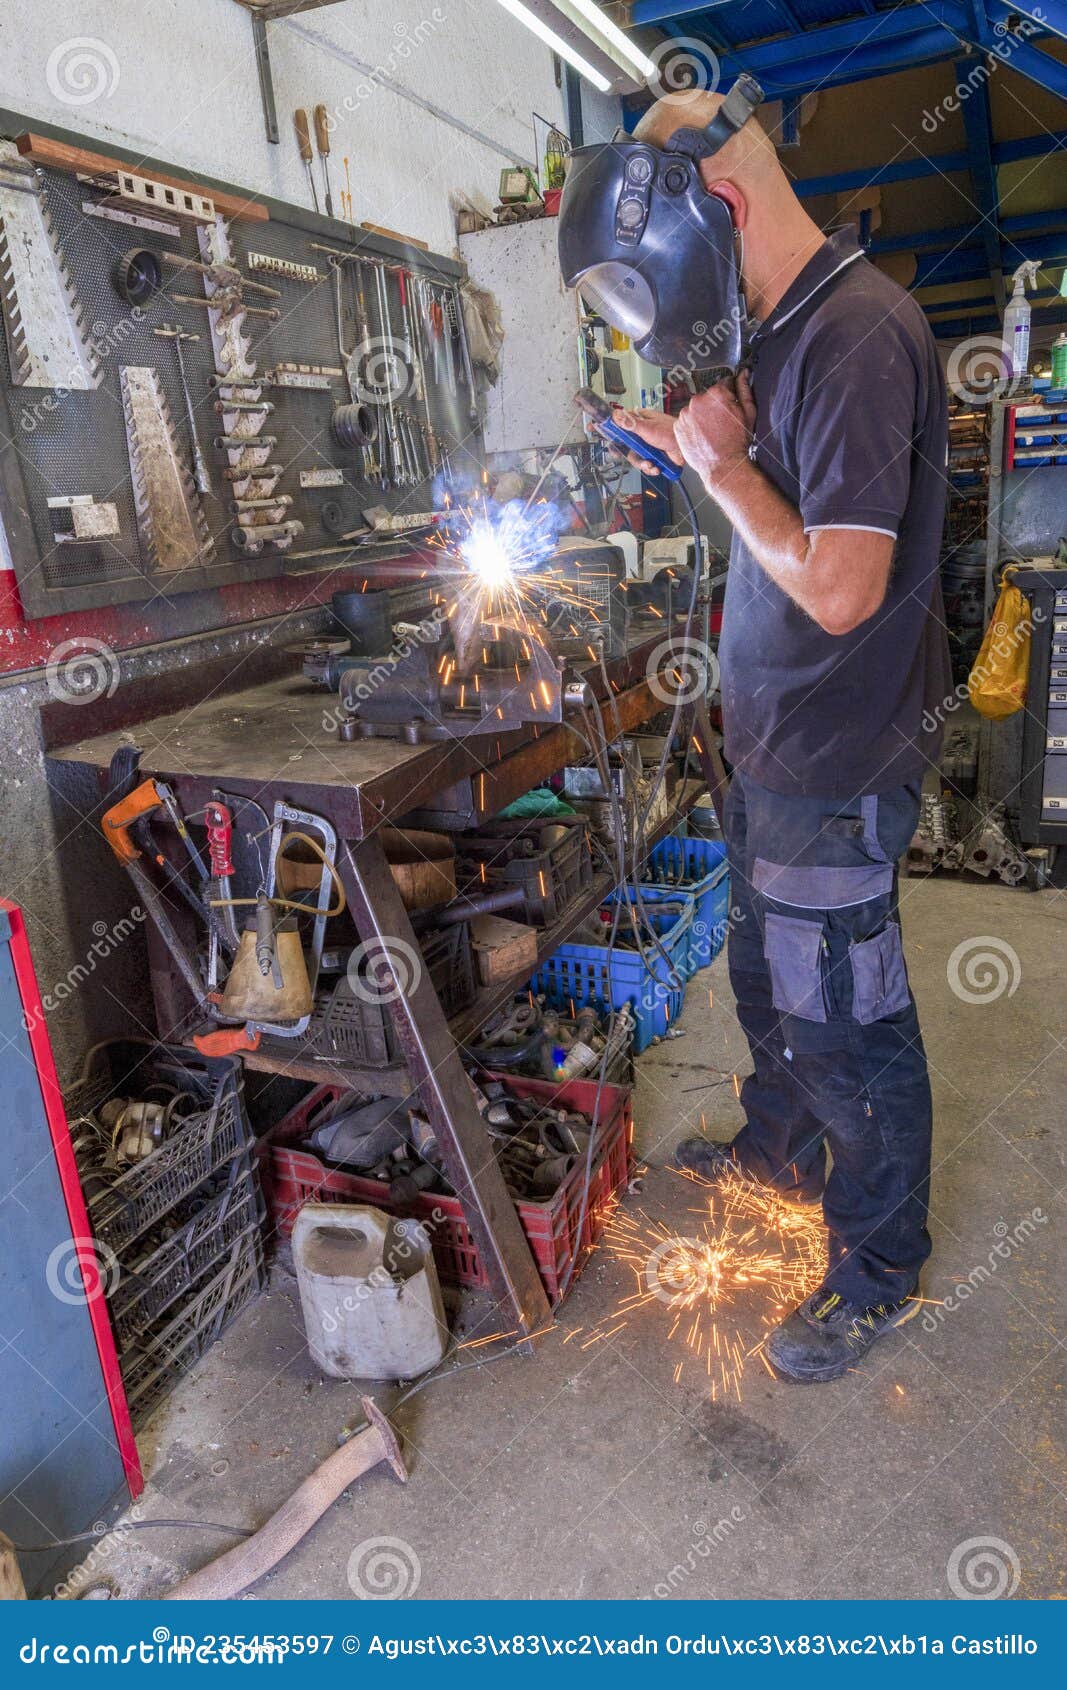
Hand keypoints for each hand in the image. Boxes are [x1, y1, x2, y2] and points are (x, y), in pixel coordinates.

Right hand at [611, 406, 683, 474]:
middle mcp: (641, 433)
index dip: (612, 434)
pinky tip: (656, 467)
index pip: (619, 426)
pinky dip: (651, 468)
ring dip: (643, 464)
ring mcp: (646, 445)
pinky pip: (645, 465)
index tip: (605, 439)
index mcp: (638, 422)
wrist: (685, 446)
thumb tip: (617, 415)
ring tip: (650, 464)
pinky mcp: (652, 455)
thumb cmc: (670, 432)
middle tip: (632, 457)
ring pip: (635, 458)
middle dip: (630, 455)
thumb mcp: (648, 427)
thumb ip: (630, 423)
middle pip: (626, 447)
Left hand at [675, 372, 755, 487]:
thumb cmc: (737, 441)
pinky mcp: (678, 425)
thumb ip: (744, 389)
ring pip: (695, 409)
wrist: (723, 465)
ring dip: (701, 416)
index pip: (723, 384)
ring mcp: (686, 413)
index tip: (729, 406)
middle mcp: (698, 400)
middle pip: (707, 397)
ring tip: (711, 431)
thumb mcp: (748, 412)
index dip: (728, 396)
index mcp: (717, 393)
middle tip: (721, 422)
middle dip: (713, 406)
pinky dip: (692, 426)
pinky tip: (702, 435)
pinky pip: (686, 420)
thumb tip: (743, 374)